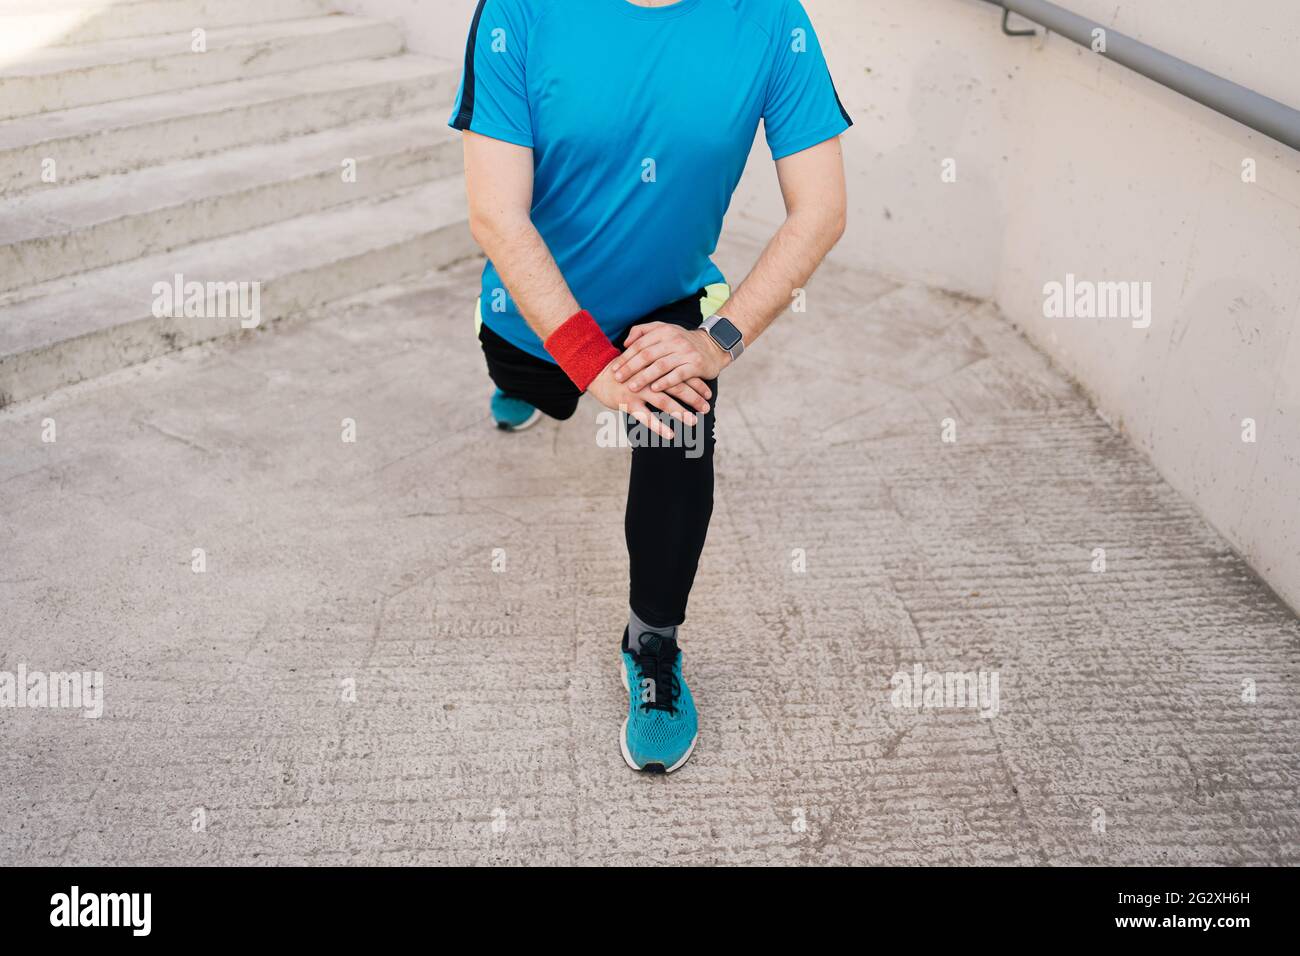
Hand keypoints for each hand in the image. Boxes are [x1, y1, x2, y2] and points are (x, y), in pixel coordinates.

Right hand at [586, 360, 708, 441]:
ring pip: (664, 402)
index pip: (680, 373)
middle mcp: (649, 377)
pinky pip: (646, 417)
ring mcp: (638, 390)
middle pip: (676, 386)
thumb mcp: (640, 361)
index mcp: (654, 366)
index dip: (696, 383)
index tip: (708, 393)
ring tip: (694, 422)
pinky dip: (659, 426)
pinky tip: (670, 434)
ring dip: (680, 412)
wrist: (595, 370)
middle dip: (694, 398)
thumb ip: (658, 367)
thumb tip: (678, 374)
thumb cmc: (622, 369)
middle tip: (706, 408)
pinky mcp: (627, 402)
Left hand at [610, 323, 729, 393]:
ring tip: (632, 387)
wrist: (713, 346)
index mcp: (663, 331)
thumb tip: (625, 343)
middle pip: (647, 355)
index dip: (625, 357)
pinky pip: (678, 375)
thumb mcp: (664, 330)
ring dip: (645, 377)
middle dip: (631, 368)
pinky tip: (655, 389)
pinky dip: (665, 382)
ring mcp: (685, 352)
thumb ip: (643, 332)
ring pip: (660, 366)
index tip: (614, 369)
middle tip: (619, 379)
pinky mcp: (695, 365)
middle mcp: (674, 339)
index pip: (639, 344)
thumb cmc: (682, 342)